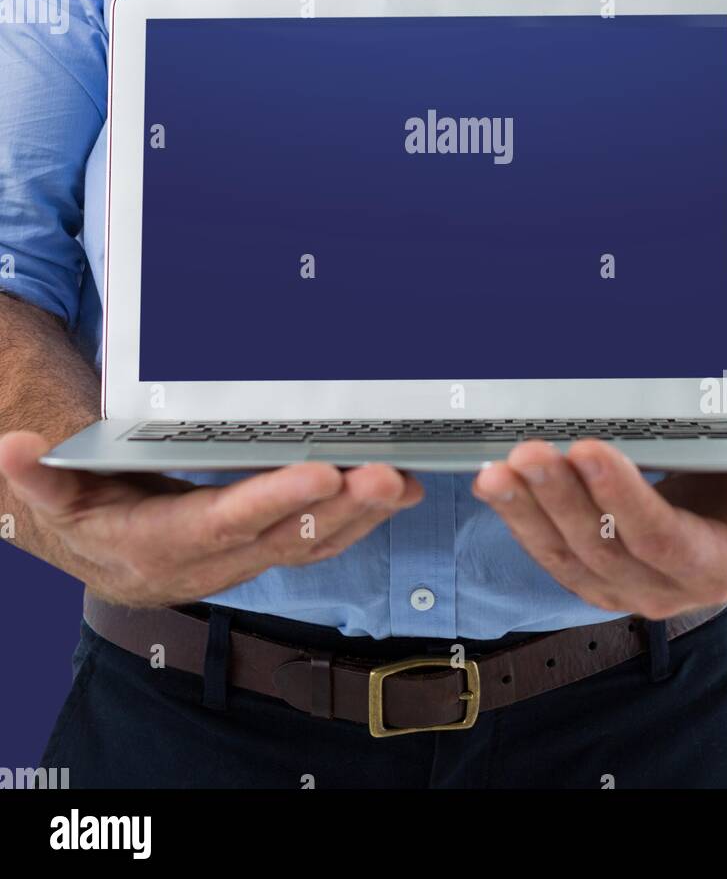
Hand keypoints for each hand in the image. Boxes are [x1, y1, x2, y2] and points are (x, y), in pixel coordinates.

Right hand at [0, 431, 422, 607]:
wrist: (90, 542)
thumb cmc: (76, 504)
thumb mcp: (49, 488)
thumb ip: (35, 472)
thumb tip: (10, 447)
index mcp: (154, 545)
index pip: (221, 523)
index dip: (271, 501)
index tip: (320, 473)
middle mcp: (204, 562)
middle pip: (281, 538)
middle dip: (339, 508)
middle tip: (387, 473)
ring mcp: (237, 558)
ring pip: (308, 543)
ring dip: (359, 516)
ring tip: (403, 482)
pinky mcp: (259, 547)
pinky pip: (314, 539)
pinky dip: (356, 519)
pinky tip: (392, 492)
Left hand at [472, 435, 726, 617]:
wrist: (726, 534)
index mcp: (709, 568)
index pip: (660, 537)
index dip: (623, 498)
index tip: (591, 450)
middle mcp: (657, 589)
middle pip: (601, 546)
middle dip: (562, 498)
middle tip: (532, 451)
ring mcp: (616, 588)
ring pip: (563, 554)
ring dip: (527, 510)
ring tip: (500, 469)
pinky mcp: (585, 577)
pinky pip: (545, 553)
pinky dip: (516, 519)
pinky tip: (495, 484)